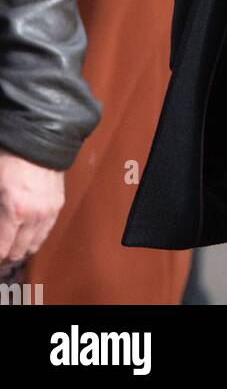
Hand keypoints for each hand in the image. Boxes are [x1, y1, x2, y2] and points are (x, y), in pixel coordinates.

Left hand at [0, 149, 64, 268]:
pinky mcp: (58, 204)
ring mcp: (49, 211)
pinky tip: (25, 233)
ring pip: (33, 246)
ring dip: (20, 248)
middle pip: (18, 252)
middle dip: (5, 254)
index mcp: (16, 210)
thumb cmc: (11, 154)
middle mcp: (35, 216)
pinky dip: (34, 237)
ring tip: (9, 245)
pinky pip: (46, 232)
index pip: (1, 249)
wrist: (41, 134)